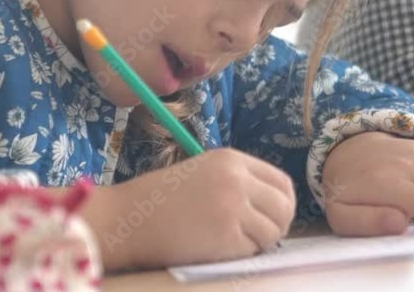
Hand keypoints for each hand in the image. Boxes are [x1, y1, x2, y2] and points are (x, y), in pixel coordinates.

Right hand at [80, 148, 295, 269]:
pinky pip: (253, 250)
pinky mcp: (227, 236)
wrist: (128, 218)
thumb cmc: (160, 199)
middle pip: (285, 207)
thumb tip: (273, 205)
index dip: (282, 204)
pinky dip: (242, 254)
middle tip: (258, 237)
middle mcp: (237, 179)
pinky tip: (217, 248)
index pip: (282, 182)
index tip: (271, 217)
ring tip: (231, 241)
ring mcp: (233, 207)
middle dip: (277, 226)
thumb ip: (237, 181)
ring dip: (259, 242)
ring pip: (274, 232)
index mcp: (232, 160)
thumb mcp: (203, 172)